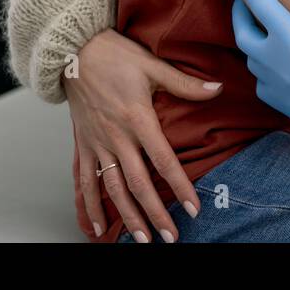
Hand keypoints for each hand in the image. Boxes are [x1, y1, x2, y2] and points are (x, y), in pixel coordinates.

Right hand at [65, 28, 223, 242]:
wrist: (72, 49)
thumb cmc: (114, 55)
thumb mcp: (153, 65)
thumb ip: (185, 83)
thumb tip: (217, 88)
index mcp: (137, 119)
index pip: (163, 160)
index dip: (180, 186)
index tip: (193, 208)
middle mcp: (116, 137)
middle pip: (138, 184)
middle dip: (155, 214)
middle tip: (171, 237)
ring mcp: (96, 143)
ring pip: (112, 189)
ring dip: (126, 217)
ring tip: (142, 239)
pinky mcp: (82, 144)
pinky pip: (83, 181)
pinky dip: (89, 206)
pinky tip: (95, 227)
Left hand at [228, 0, 289, 169]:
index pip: (258, 3)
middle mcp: (278, 69)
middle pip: (242, 34)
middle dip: (241, 11)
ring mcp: (279, 92)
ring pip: (252, 59)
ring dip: (255, 38)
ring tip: (268, 22)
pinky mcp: (285, 108)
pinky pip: (263, 81)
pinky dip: (266, 64)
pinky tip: (282, 55)